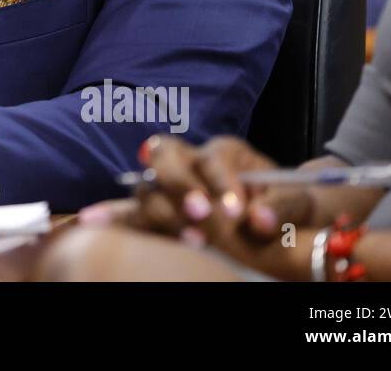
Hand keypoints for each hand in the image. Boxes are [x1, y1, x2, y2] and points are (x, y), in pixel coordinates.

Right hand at [80, 135, 316, 244]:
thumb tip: (256, 221)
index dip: (221, 182)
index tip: (235, 211)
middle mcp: (193, 161)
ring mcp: (173, 186)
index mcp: (227, 152)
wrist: (285, 220)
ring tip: (188, 237)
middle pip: (167, 155)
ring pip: (148, 182)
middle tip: (202, 214)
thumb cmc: (290, 206)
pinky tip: (91, 221)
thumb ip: (282, 206)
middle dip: (180, 184)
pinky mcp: (161, 211)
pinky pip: (132, 208)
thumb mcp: (298, 202)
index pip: (213, 156)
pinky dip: (115, 214)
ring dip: (161, 208)